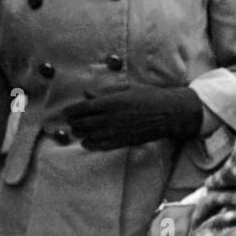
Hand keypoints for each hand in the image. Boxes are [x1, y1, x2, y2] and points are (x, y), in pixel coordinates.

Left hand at [63, 84, 202, 149]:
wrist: (170, 113)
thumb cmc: (150, 97)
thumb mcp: (127, 90)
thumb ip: (105, 93)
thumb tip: (86, 94)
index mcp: (111, 102)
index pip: (82, 108)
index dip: (70, 111)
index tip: (65, 112)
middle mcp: (111, 117)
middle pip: (82, 123)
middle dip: (73, 123)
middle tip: (71, 122)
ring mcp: (117, 131)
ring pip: (89, 136)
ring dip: (80, 134)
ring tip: (78, 132)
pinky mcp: (123, 141)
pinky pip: (101, 146)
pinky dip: (91, 145)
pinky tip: (88, 142)